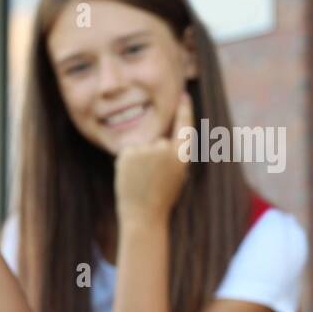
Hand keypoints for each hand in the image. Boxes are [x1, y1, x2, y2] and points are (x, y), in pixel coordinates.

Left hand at [113, 90, 193, 225]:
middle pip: (158, 141)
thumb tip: (163, 137)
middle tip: (152, 179)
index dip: (184, 110)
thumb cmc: (161, 197)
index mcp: (182, 155)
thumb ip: (172, 152)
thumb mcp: (176, 173)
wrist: (143, 215)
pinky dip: (128, 163)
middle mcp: (165, 148)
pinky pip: (129, 152)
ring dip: (139, 160)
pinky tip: (131, 177)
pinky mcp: (129, 152)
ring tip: (142, 180)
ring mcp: (146, 150)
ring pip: (142, 147)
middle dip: (153, 157)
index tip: (183, 95)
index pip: (184, 125)